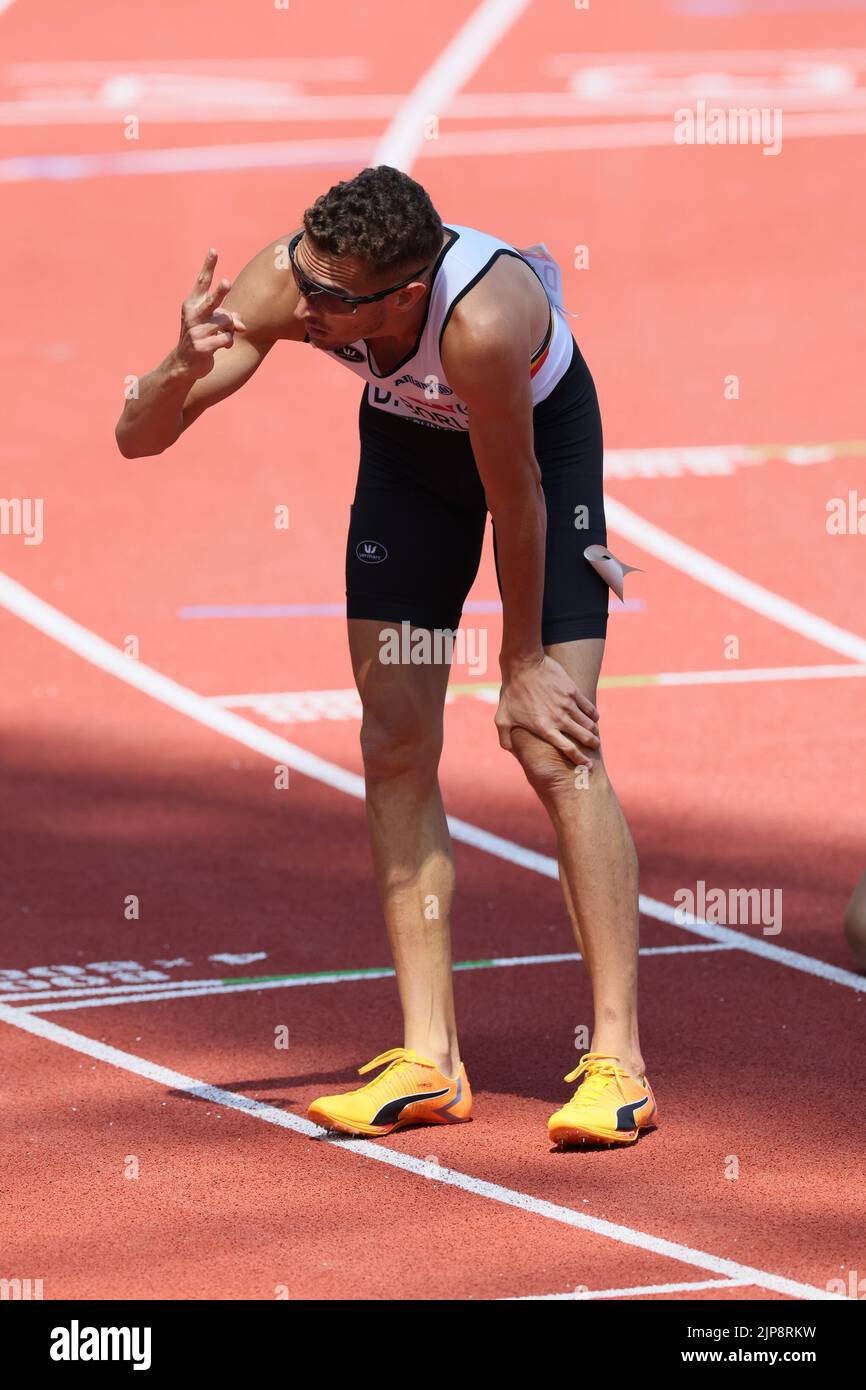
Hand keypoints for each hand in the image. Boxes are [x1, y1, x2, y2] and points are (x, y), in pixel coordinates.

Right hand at [173, 249, 247, 379]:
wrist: (184, 363)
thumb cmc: (201, 336)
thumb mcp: (212, 324)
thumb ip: (229, 318)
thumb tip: (242, 325)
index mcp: (192, 304)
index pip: (201, 282)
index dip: (208, 266)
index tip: (214, 250)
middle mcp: (192, 315)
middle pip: (212, 301)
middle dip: (220, 293)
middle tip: (227, 283)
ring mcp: (195, 331)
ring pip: (225, 322)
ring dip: (229, 329)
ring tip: (222, 334)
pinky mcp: (201, 346)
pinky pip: (226, 339)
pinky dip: (228, 341)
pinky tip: (221, 345)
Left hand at [495, 654, 599, 765]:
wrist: (523, 665)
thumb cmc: (512, 692)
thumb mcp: (502, 718)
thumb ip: (505, 739)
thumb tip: (512, 754)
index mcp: (544, 728)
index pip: (568, 749)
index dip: (580, 759)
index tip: (587, 765)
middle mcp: (559, 718)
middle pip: (584, 737)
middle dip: (592, 745)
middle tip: (594, 747)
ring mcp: (567, 704)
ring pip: (589, 723)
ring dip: (593, 731)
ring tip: (593, 734)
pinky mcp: (573, 691)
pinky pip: (589, 707)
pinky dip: (593, 715)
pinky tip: (593, 718)